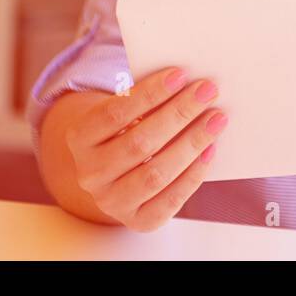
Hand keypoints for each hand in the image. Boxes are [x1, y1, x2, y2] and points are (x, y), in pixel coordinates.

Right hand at [64, 68, 228, 231]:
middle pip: (139, 143)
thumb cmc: (126, 129)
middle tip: (208, 91)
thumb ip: (147, 100)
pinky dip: (193, 174)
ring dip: (191, 143)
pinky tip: (211, 150)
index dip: (149, 93)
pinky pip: (169, 201)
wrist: (115, 173)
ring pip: (155, 173)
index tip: (181, 74)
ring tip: (217, 119)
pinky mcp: (137, 221)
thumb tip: (188, 85)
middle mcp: (89, 173)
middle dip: (178, 114)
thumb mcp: (124, 112)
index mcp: (79, 138)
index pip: (114, 113)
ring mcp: (111, 201)